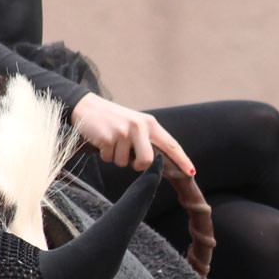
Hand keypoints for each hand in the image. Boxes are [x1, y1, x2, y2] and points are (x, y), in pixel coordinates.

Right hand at [71, 94, 195, 177]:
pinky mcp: (108, 138)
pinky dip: (104, 155)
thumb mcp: (135, 124)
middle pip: (147, 161)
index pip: (170, 144)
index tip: (191, 172)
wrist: (87, 107)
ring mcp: (123, 132)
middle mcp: (139, 127)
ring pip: (125, 163)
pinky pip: (109, 159)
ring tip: (112, 141)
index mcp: (149, 123)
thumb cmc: (113, 119)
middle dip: (137, 165)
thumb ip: (146, 139)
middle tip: (129, 157)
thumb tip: (156, 162)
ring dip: (116, 157)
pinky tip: (102, 140)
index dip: (181, 160)